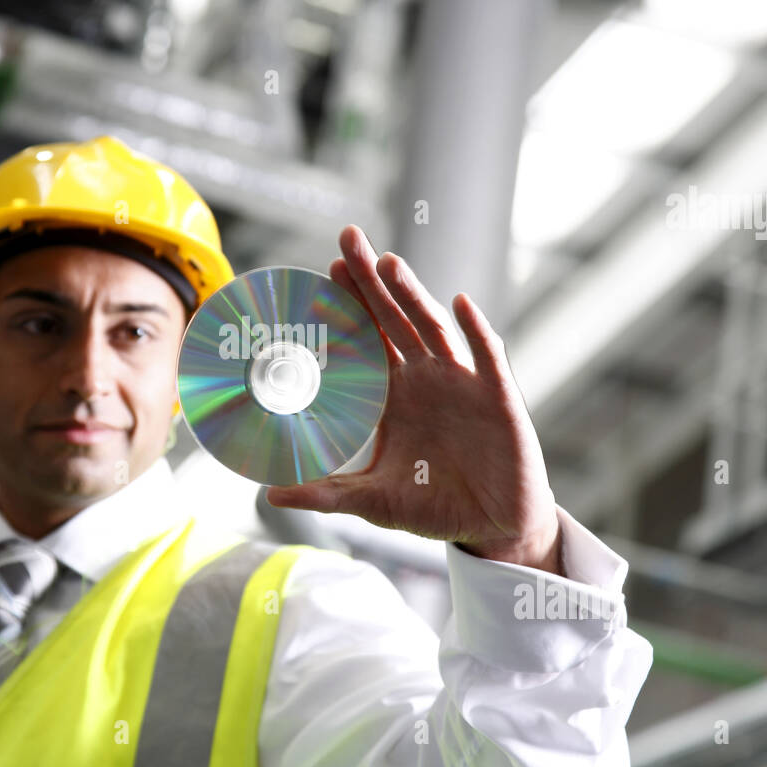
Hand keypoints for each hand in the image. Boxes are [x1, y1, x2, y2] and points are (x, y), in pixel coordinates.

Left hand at [265, 226, 562, 574]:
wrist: (492, 527)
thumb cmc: (435, 508)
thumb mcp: (371, 500)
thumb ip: (323, 494)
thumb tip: (268, 493)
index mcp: (395, 394)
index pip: (367, 339)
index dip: (347, 307)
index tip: (320, 275)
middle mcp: (427, 378)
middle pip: (394, 318)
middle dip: (371, 280)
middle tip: (347, 239)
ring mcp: (462, 383)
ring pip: (433, 328)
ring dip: (412, 294)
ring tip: (387, 263)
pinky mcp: (498, 398)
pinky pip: (487, 358)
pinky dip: (475, 330)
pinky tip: (461, 303)